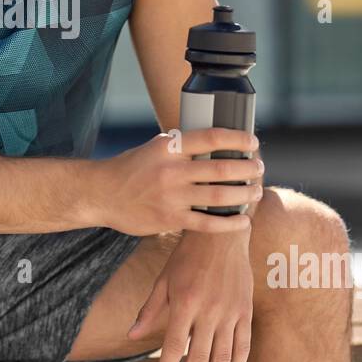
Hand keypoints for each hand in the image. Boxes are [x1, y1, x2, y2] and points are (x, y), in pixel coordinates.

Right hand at [92, 127, 263, 235]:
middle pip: (221, 169)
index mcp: (169, 147)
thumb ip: (181, 145)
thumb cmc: (131, 168)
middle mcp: (172, 170)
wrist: (102, 194)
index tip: (253, 143)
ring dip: (244, 195)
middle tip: (259, 169)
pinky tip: (243, 220)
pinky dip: (229, 223)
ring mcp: (171, 196)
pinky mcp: (170, 219)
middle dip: (248, 169)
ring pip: (219, 197)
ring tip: (256, 191)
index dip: (238, 140)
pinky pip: (207, 223)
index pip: (211, 138)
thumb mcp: (155, 147)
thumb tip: (215, 140)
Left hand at [128, 224, 253, 361]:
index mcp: (185, 302)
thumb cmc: (187, 254)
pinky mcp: (245, 312)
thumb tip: (132, 335)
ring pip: (223, 359)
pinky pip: (243, 347)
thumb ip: (150, 309)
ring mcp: (231, 313)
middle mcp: (209, 311)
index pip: (173, 347)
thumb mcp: (164, 278)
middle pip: (199, 359)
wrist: (223, 231)